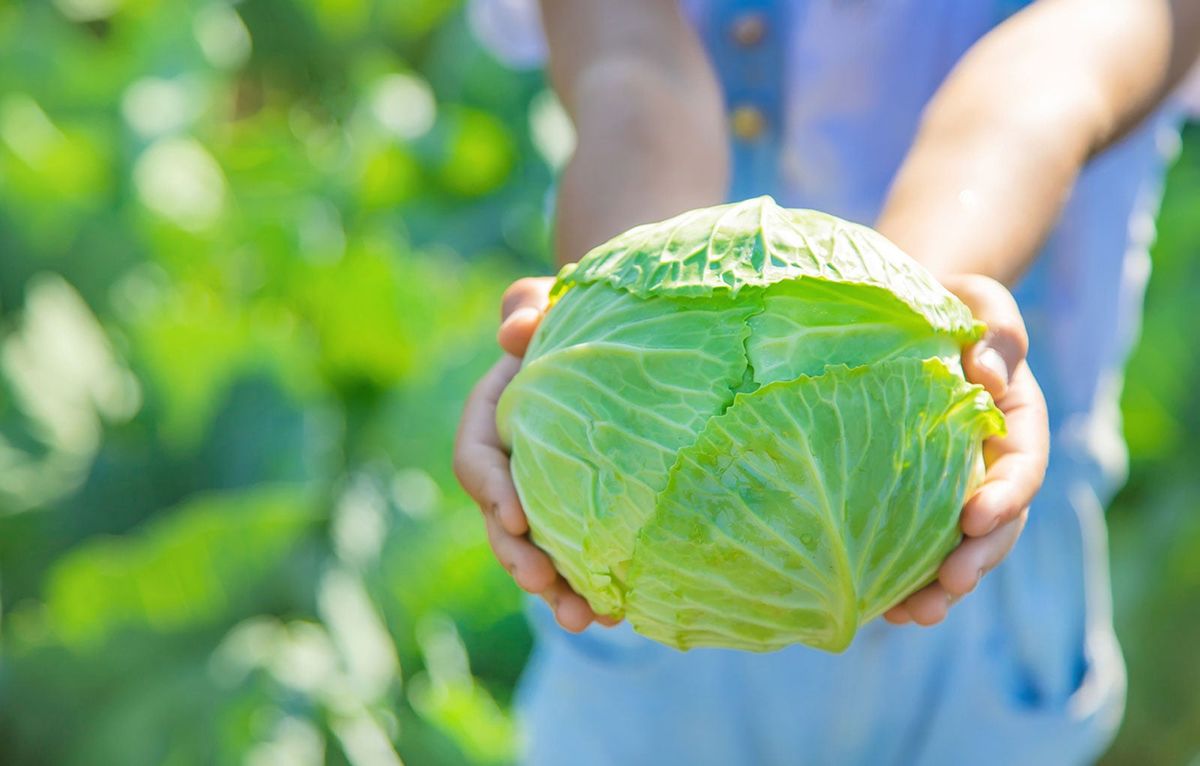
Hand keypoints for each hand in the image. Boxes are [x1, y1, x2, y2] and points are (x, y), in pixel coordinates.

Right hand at [453, 277, 613, 632]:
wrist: (622, 338)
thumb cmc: (579, 313)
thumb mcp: (551, 298)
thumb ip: (527, 305)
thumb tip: (515, 331)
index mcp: (494, 414)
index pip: (476, 455)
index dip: (489, 488)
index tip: (514, 516)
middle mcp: (513, 462)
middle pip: (499, 519)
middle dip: (517, 556)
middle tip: (544, 581)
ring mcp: (546, 493)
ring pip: (537, 551)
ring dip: (555, 590)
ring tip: (584, 620)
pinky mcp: (583, 512)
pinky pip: (580, 555)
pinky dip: (596, 585)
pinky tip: (624, 610)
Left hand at [883, 274, 1049, 626]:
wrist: (908, 315)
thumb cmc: (949, 303)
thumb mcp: (980, 301)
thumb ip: (997, 332)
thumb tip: (987, 374)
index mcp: (1014, 424)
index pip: (1020, 468)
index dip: (1005, 497)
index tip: (975, 517)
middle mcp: (989, 465)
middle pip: (995, 525)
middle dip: (976, 559)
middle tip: (948, 584)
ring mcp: (954, 487)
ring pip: (957, 549)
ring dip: (940, 587)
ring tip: (913, 615)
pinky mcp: (914, 499)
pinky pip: (914, 546)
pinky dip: (902, 579)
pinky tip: (880, 606)